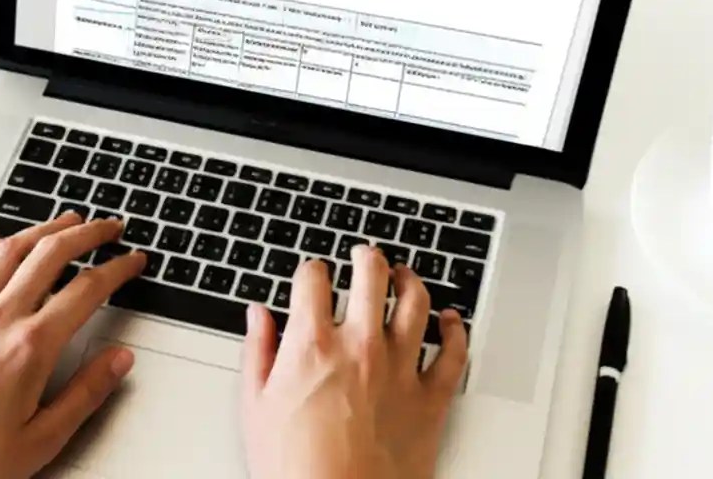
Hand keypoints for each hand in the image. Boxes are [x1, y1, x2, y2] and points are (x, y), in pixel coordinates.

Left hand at [0, 214, 144, 478]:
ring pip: (9, 251)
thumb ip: (88, 393)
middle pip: (49, 255)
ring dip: (42, 229)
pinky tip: (3, 245)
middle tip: (110, 227)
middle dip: (87, 233)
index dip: (117, 269)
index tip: (133, 261)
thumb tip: (119, 360)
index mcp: (31, 348)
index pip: (86, 290)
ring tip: (65, 221)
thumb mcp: (45, 437)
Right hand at [241, 246, 467, 478]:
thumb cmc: (295, 471)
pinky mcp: (430, 399)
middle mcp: (360, 347)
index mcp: (312, 346)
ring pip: (416, 301)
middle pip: (371, 274)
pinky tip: (451, 321)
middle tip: (364, 255)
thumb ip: (258, 351)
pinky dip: (456, 330)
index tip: (312, 274)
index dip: (311, 269)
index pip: (313, 279)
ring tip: (404, 275)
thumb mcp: (256, 407)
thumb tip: (257, 315)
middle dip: (366, 257)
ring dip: (410, 279)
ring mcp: (400, 370)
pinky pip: (453, 352)